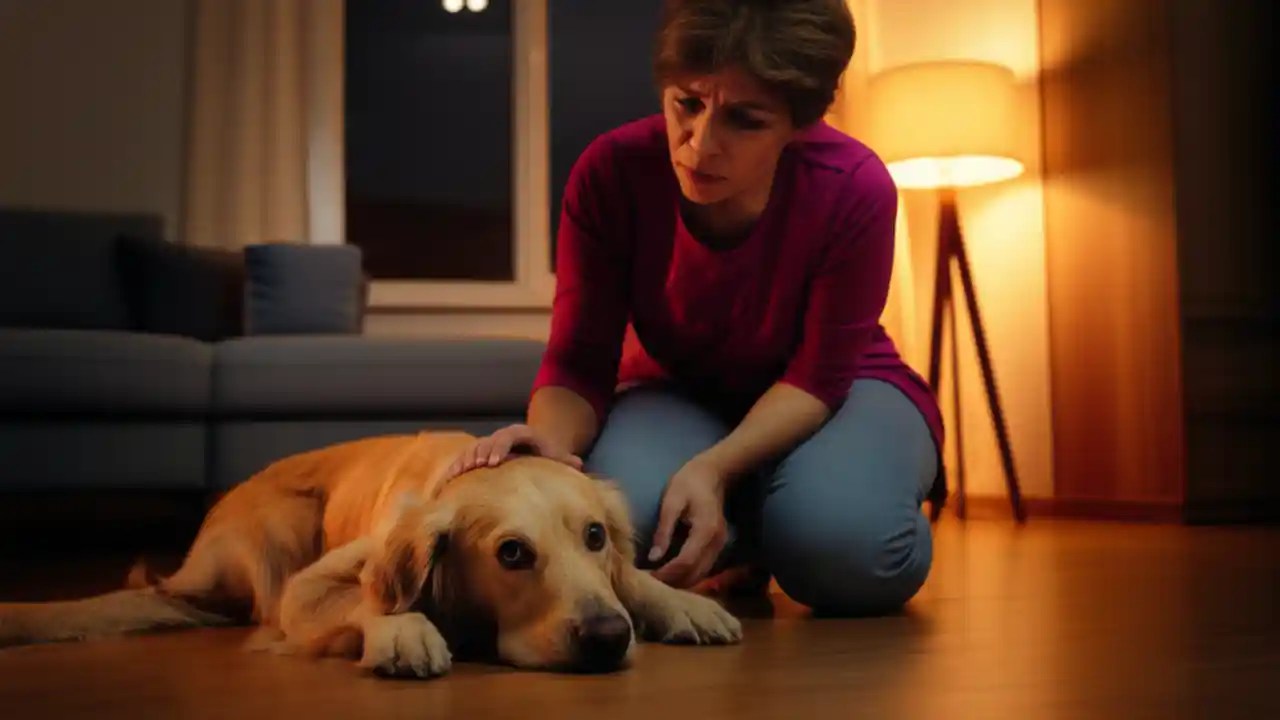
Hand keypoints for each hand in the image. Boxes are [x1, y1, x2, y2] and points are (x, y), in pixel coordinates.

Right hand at [444, 424, 582, 479]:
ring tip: (456, 475)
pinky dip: (455, 469)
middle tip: (473, 468)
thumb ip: (565, 459)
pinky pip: (464, 460)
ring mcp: (489, 444)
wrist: (536, 444)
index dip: (500, 448)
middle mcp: (502, 436)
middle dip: (479, 454)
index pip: (508, 437)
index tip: (494, 462)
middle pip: (487, 442)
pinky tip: (446, 483)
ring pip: (473, 449)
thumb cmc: (546, 453)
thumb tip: (578, 463)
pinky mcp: (480, 455)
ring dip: (464, 461)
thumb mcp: (557, 454)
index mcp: (520, 433)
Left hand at [649, 458, 728, 588]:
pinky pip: (703, 568)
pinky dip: (688, 574)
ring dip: (680, 582)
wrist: (712, 473)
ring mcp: (720, 545)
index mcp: (705, 531)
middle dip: (672, 583)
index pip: (685, 563)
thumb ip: (664, 530)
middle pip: (695, 574)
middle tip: (649, 584)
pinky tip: (671, 573)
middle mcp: (716, 543)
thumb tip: (653, 557)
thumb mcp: (671, 502)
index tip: (647, 579)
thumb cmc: (688, 482)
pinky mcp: (718, 546)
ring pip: (701, 575)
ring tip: (658, 581)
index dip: (666, 574)